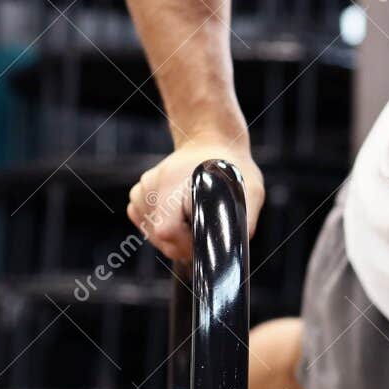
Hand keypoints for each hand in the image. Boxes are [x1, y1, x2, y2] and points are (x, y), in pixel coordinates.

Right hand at [126, 140, 265, 262]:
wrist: (209, 142)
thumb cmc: (232, 167)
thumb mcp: (250, 188)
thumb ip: (245, 217)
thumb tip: (236, 246)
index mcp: (176, 182)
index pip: (167, 231)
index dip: (187, 244)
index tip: (205, 238)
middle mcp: (154, 185)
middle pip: (160, 237)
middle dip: (184, 243)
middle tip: (205, 228)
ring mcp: (142, 189)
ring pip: (152, 234)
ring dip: (174, 236)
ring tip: (194, 214)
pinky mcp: (137, 194)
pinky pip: (146, 225)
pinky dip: (162, 227)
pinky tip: (179, 212)